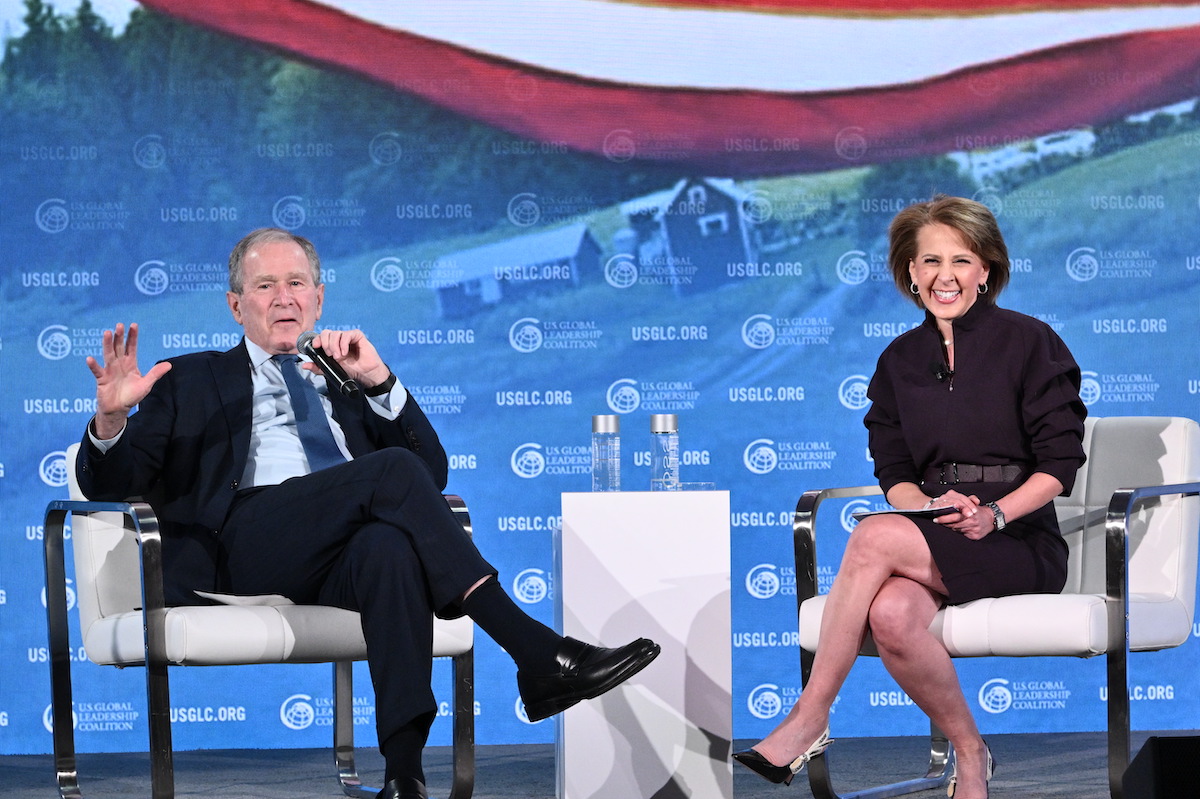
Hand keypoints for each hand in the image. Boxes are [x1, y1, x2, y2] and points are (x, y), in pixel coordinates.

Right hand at [85, 323, 171, 438]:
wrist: (119, 409)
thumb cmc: (132, 395)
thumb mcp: (146, 384)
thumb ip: (155, 374)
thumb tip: (169, 365)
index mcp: (130, 363)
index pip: (131, 347)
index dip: (132, 337)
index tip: (133, 325)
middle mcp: (119, 364)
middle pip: (119, 347)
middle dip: (120, 336)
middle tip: (119, 325)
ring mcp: (110, 370)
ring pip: (108, 355)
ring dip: (107, 344)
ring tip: (107, 333)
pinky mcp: (102, 379)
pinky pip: (97, 371)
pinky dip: (93, 365)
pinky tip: (90, 358)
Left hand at [303, 329, 389, 388]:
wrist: (365, 374)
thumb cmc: (351, 370)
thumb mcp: (331, 369)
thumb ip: (318, 367)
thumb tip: (304, 365)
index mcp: (331, 345)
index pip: (321, 336)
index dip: (317, 339)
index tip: (316, 347)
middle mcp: (338, 339)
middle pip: (326, 332)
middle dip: (325, 344)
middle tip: (330, 355)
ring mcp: (348, 337)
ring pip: (336, 333)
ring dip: (334, 345)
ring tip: (339, 356)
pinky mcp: (357, 336)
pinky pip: (347, 334)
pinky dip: (343, 343)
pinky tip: (345, 352)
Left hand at [929, 490, 992, 539]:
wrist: (992, 519)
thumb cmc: (979, 511)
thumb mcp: (973, 503)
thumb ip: (965, 500)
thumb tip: (954, 502)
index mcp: (971, 513)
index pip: (955, 516)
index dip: (945, 517)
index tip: (937, 517)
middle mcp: (973, 522)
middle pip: (954, 524)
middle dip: (944, 522)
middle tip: (936, 520)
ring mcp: (974, 530)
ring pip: (957, 529)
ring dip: (949, 526)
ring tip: (942, 523)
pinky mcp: (975, 536)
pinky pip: (962, 534)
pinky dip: (956, 531)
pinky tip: (952, 528)